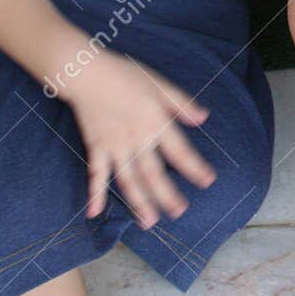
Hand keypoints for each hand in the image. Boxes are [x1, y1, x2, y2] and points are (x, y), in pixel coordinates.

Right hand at [66, 53, 215, 227]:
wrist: (87, 73)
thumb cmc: (125, 74)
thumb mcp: (159, 84)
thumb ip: (182, 103)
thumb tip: (204, 118)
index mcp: (156, 123)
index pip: (180, 151)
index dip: (194, 167)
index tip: (208, 182)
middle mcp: (137, 140)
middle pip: (154, 174)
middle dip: (167, 195)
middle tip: (179, 213)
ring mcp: (115, 146)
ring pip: (129, 180)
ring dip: (139, 202)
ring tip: (148, 223)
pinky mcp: (96, 148)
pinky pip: (96, 175)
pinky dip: (95, 194)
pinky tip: (94, 213)